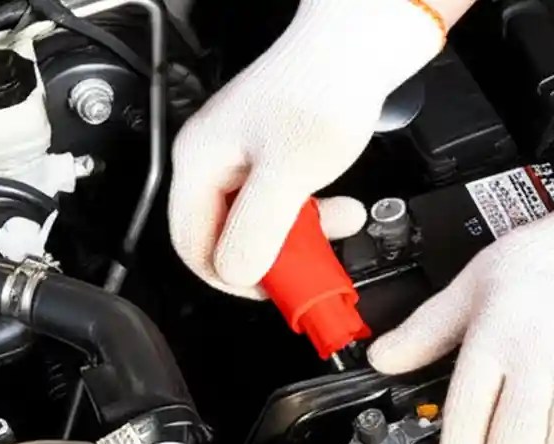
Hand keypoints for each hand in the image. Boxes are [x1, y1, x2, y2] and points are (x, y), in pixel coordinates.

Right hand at [167, 0, 442, 297]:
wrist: (360, 43)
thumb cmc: (322, 85)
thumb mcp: (290, 172)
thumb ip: (258, 229)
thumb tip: (236, 274)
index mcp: (200, 161)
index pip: (192, 247)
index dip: (231, 278)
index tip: (271, 290)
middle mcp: (215, 160)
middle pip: (228, 238)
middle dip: (274, 256)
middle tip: (309, 262)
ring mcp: (246, 158)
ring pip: (262, 225)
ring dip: (302, 236)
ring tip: (336, 224)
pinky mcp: (277, 156)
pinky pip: (285, 205)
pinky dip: (314, 215)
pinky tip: (340, 207)